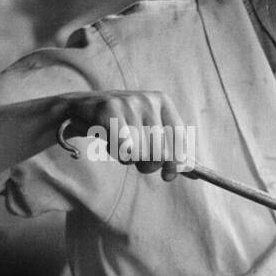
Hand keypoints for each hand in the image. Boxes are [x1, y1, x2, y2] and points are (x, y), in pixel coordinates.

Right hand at [62, 89, 192, 179]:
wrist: (79, 108)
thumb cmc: (120, 124)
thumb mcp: (147, 131)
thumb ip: (171, 150)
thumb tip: (196, 173)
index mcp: (163, 101)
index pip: (179, 138)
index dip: (177, 161)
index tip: (168, 176)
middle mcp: (148, 99)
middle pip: (161, 151)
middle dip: (148, 164)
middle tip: (136, 159)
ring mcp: (129, 103)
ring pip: (141, 153)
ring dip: (129, 158)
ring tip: (120, 144)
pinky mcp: (109, 110)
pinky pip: (123, 149)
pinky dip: (117, 153)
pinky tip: (110, 142)